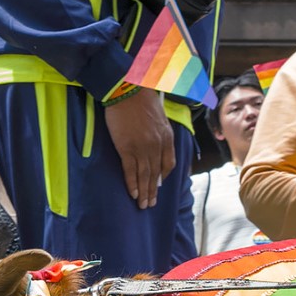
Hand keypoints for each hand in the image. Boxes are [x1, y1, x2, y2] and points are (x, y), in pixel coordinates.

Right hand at [103, 90, 176, 209]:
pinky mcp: (127, 148)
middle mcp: (157, 145)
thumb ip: (160, 133)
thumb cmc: (141, 100)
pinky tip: (133, 193)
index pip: (168, 163)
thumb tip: (156, 145)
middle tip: (151, 204)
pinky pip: (131, 171)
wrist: (128, 90)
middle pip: (156, 173)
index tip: (159, 184)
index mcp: (166, 137)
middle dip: (154, 190)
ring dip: (144, 192)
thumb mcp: (159, 117)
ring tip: (142, 205)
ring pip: (145, 175)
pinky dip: (132, 184)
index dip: (163, 176)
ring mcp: (142, 148)